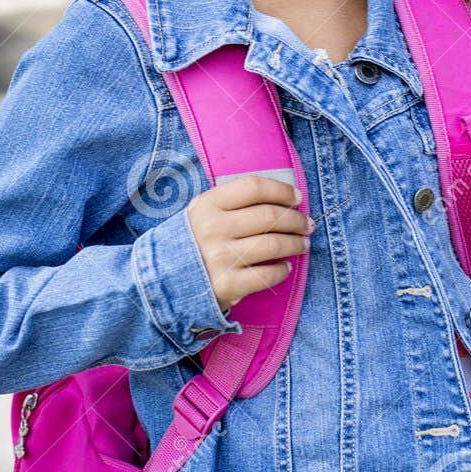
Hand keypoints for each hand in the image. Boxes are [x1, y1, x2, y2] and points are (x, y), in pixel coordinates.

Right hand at [186, 174, 312, 311]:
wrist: (163, 280)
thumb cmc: (193, 242)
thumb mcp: (203, 213)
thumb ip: (234, 203)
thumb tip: (282, 200)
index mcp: (208, 204)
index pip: (254, 187)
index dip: (281, 190)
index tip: (297, 197)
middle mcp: (213, 228)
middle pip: (270, 216)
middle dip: (296, 219)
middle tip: (307, 224)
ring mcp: (220, 258)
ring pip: (274, 244)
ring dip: (296, 243)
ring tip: (302, 244)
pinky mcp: (227, 285)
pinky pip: (267, 275)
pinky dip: (283, 270)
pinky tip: (285, 267)